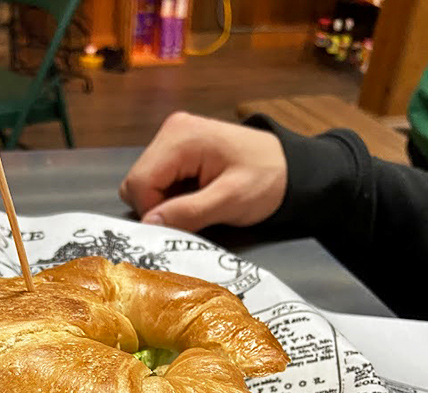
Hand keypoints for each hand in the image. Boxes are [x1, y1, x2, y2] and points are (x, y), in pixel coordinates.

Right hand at [119, 112, 287, 232]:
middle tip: (190, 216)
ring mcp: (173, 137)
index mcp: (180, 137)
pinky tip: (194, 197)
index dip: (152, 212)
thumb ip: (188, 212)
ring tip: (196, 204)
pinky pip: (157, 180)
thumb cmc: (266, 181)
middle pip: (136, 182)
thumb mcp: (230, 201)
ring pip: (144, 184)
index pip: (139, 183)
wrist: (290, 168)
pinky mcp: (177, 148)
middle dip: (156, 207)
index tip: (179, 225)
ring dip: (163, 203)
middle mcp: (171, 131)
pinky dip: (169, 196)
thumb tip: (149, 224)